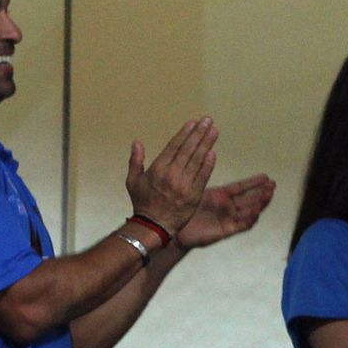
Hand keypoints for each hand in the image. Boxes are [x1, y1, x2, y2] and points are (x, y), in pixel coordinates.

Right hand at [125, 118, 217, 235]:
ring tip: (214, 131)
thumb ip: (135, 161)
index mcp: (158, 169)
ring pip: (197, 160)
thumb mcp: (132, 181)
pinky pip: (203, 177)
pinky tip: (213, 153)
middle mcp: (172, 175)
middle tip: (208, 120)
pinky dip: (208, 165)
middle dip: (199, 133)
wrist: (153, 226)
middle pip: (188, 149)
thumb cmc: (142, 203)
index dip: (185, 133)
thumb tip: (136, 142)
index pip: (174, 146)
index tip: (193, 122)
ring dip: (207, 144)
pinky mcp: (194, 195)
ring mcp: (184, 185)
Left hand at [175, 173, 275, 249]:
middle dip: (262, 192)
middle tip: (273, 184)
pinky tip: (257, 211)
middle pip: (250, 199)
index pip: (241, 187)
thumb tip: (208, 155)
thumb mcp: (196, 190)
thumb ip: (203, 176)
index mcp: (221, 196)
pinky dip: (250, 219)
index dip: (253, 182)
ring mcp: (228, 219)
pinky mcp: (226, 230)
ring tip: (269, 195)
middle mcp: (227, 207)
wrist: (175, 228)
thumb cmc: (183, 209)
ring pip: (249, 211)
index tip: (266, 176)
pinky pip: (242, 225)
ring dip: (260, 203)